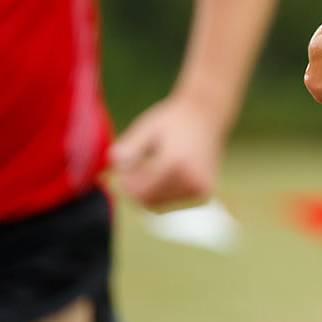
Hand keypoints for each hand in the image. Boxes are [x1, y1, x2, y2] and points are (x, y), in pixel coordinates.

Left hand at [109, 96, 223, 210]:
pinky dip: (162, 194)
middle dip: (135, 190)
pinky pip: (172, 203)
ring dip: (148, 193)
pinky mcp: (204, 193)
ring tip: (147, 168)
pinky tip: (161, 174)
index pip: (142, 191)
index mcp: (176, 164)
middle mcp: (192, 180)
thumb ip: (130, 145)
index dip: (126, 185)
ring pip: (160, 206)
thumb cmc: (173, 120)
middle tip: (129, 170)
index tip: (120, 169)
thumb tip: (115, 163)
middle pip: (150, 202)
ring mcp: (200, 190)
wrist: (207, 116)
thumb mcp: (148, 127)